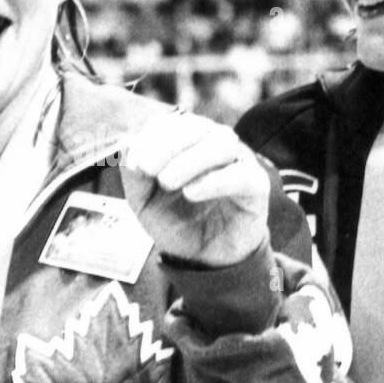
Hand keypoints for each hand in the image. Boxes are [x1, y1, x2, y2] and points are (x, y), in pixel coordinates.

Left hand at [119, 113, 269, 268]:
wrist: (205, 259)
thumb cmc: (177, 222)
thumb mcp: (145, 202)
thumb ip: (134, 176)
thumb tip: (128, 146)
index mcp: (188, 142)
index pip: (172, 122)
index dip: (151, 138)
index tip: (134, 164)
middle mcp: (215, 144)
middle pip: (197, 127)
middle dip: (167, 145)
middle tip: (147, 170)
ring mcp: (238, 162)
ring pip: (221, 144)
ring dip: (189, 160)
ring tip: (168, 182)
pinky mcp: (256, 185)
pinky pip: (241, 174)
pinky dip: (214, 180)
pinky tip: (192, 192)